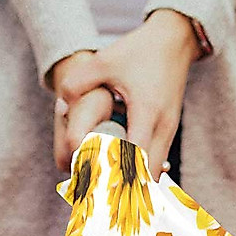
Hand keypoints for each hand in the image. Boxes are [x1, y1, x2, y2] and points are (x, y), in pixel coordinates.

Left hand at [54, 10, 199, 180]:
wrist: (175, 39)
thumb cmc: (140, 50)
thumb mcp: (105, 61)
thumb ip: (78, 82)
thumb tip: (60, 105)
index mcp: (147, 112)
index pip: (135, 158)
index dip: (117, 176)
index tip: (97, 188)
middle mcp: (163, 127)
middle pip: (147, 176)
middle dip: (125, 190)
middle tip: (99, 196)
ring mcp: (169, 131)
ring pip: (154, 173)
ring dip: (134, 183)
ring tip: (107, 191)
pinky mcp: (169, 131)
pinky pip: (156, 162)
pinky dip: (140, 173)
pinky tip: (121, 176)